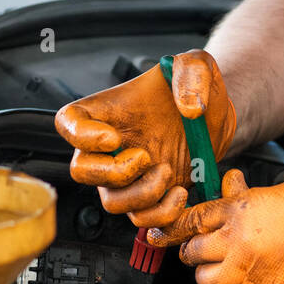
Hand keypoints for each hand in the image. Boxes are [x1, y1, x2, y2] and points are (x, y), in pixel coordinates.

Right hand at [54, 49, 235, 227]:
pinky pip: (141, 219)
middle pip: (82, 171)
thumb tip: (189, 107)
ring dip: (141, 195)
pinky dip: (161, 214)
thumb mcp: (197, 65)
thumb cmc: (195, 89)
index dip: (81, 136)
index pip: (68, 123)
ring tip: (169, 172)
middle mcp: (108, 147)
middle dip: (112, 173)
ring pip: (112, 202)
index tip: (113, 137)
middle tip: (146, 158)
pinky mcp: (149, 197)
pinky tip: (180, 193)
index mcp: (107, 111)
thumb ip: (192, 74)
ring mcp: (126, 176)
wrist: (215, 118)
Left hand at [147, 169, 283, 283]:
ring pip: (206, 281)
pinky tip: (245, 283)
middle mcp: (241, 241)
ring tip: (225, 268)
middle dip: (195, 251)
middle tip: (206, 249)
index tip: (168, 232)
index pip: (190, 220)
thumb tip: (230, 194)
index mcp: (242, 210)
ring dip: (211, 275)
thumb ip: (247, 199)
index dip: (176, 228)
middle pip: (191, 252)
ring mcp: (253, 271)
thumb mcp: (280, 192)